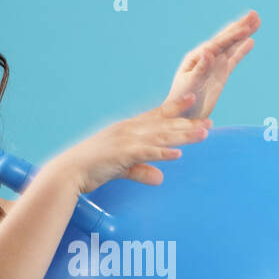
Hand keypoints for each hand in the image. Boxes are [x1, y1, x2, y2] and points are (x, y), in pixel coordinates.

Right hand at [56, 93, 212, 194]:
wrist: (67, 172)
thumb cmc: (90, 169)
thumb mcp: (121, 169)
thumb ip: (141, 171)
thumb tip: (160, 178)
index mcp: (127, 129)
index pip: (155, 115)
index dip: (174, 108)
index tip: (192, 100)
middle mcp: (128, 130)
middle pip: (164, 125)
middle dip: (188, 123)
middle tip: (210, 122)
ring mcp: (125, 141)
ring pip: (160, 136)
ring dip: (183, 135)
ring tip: (204, 134)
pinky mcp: (121, 155)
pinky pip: (146, 153)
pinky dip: (162, 153)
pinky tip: (177, 154)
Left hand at [163, 9, 259, 120]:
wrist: (184, 115)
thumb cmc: (181, 100)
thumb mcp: (189, 83)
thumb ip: (199, 68)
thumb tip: (208, 52)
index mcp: (197, 56)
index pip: (217, 43)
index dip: (231, 35)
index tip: (245, 29)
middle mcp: (206, 57)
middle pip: (226, 38)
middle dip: (240, 27)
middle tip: (254, 14)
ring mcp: (215, 64)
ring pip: (232, 46)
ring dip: (243, 34)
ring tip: (256, 21)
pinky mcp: (221, 74)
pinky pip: (234, 59)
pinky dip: (242, 50)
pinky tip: (250, 41)